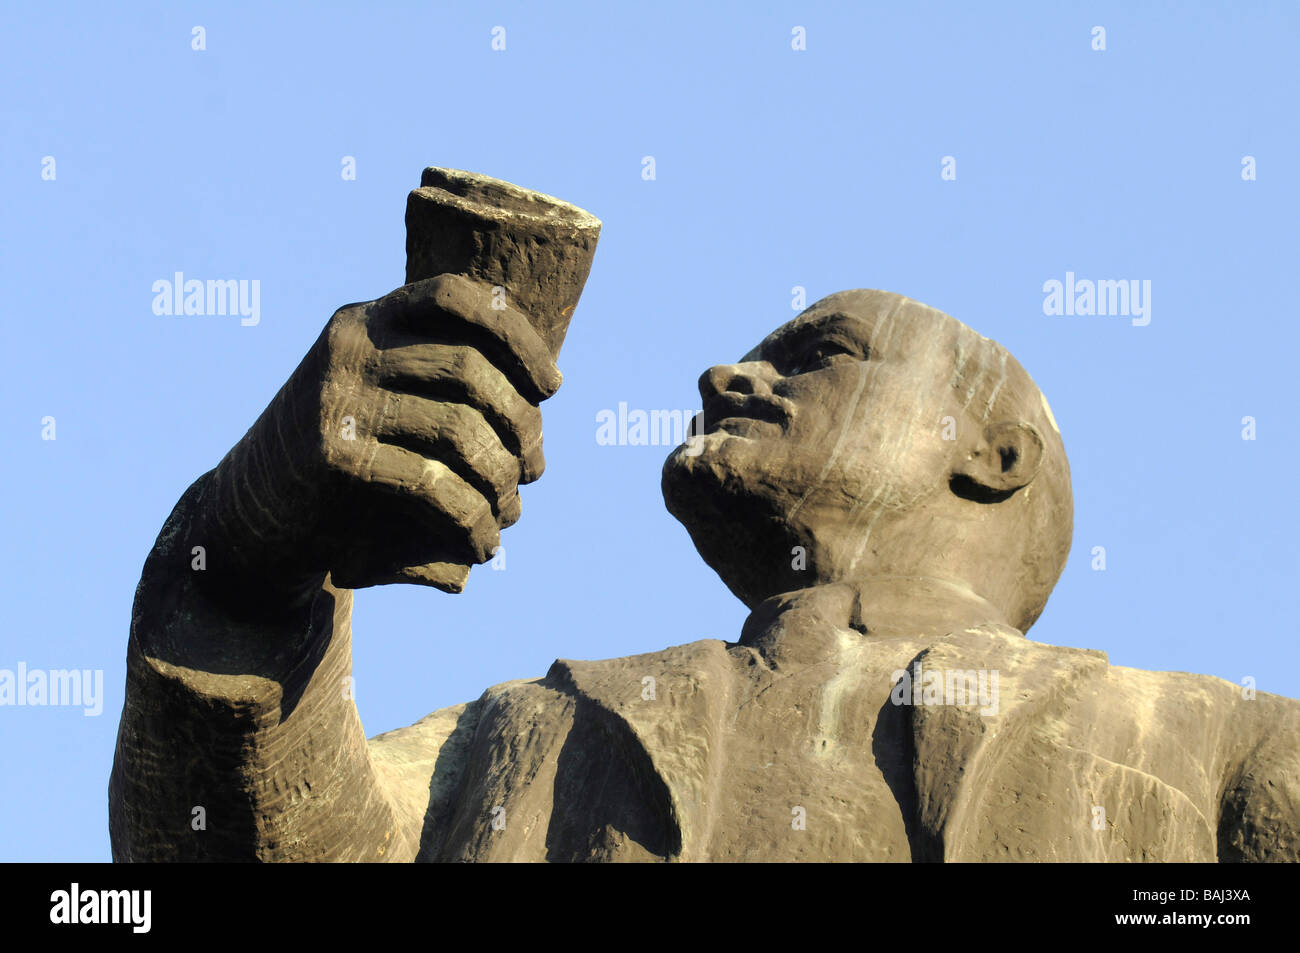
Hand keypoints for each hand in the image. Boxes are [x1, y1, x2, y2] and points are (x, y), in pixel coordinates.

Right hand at [197, 274, 560, 596]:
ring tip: (508, 514)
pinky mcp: (331, 457)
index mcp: (367, 319)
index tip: (552, 388)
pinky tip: (481, 544)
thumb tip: (546, 389)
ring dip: (500, 480)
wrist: (250, 519)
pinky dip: (470, 519)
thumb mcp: (382, 400)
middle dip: (520, 424)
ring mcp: (336, 397)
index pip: (457, 296)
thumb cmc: (341, 461)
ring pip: (459, 429)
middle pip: (471, 369)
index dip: (517, 336)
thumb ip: (439, 379)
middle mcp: (350, 347)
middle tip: (533, 470)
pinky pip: (430, 482)